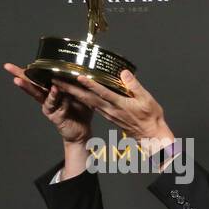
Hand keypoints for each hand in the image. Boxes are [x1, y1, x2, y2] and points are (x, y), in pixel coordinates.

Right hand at [4, 62, 92, 143]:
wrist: (82, 130)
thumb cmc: (80, 111)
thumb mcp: (80, 94)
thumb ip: (75, 83)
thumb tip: (77, 69)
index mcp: (53, 90)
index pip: (39, 77)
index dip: (28, 70)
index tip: (18, 62)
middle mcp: (48, 97)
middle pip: (32, 84)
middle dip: (20, 76)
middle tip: (9, 68)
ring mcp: (49, 106)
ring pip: (38, 94)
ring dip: (29, 86)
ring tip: (20, 80)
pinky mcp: (54, 115)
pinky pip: (54, 104)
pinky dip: (54, 97)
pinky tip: (55, 90)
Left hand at [51, 69, 172, 148]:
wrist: (151, 135)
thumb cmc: (151, 118)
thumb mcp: (147, 100)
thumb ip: (134, 86)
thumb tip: (124, 73)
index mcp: (120, 104)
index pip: (101, 93)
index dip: (89, 84)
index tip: (78, 76)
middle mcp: (110, 110)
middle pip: (88, 98)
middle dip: (71, 89)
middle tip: (57, 81)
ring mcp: (108, 114)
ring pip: (88, 103)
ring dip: (74, 94)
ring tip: (62, 85)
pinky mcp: (109, 116)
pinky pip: (93, 106)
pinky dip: (83, 100)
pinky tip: (77, 95)